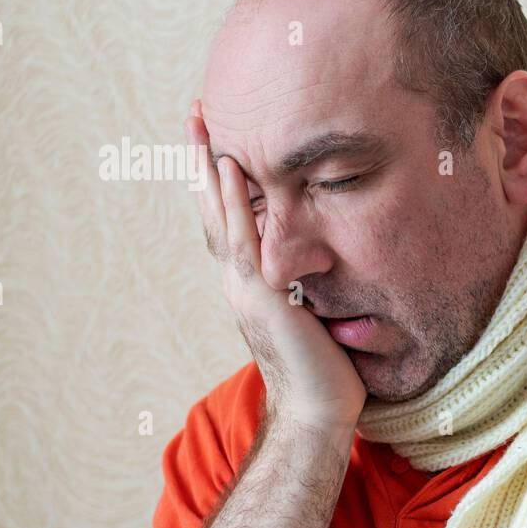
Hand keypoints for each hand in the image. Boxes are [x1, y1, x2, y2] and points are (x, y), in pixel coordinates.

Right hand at [185, 100, 365, 434]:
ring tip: (201, 122)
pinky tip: (230, 167)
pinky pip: (243, 236)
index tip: (218, 144)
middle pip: (213, 209)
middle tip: (195, 115)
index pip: (230, 224)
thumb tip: (331, 263)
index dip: (221, 184)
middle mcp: (240, 281)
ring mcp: (246, 285)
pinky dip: (235, 201)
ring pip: (220, 214)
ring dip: (209, 166)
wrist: (318, 412)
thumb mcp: (319, 316)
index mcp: (252, 286)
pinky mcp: (263, 292)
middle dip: (203, 161)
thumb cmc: (328, 373)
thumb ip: (314, 286)